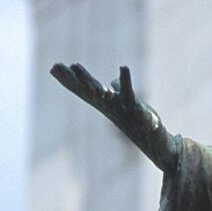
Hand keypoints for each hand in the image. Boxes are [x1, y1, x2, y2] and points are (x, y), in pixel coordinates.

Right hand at [50, 63, 176, 169]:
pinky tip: (123, 67)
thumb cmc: (142, 123)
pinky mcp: (137, 111)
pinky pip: (129, 93)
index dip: (70, 80)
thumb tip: (113, 82)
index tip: (53, 67)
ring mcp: (122, 110)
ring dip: (88, 80)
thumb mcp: (129, 103)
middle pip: (87, 91)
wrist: (158, 146)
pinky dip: (126, 80)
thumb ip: (120, 90)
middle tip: (55, 66)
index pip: (84, 90)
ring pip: (102, 94)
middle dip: (72, 79)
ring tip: (75, 65)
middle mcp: (110, 107)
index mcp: (106, 104)